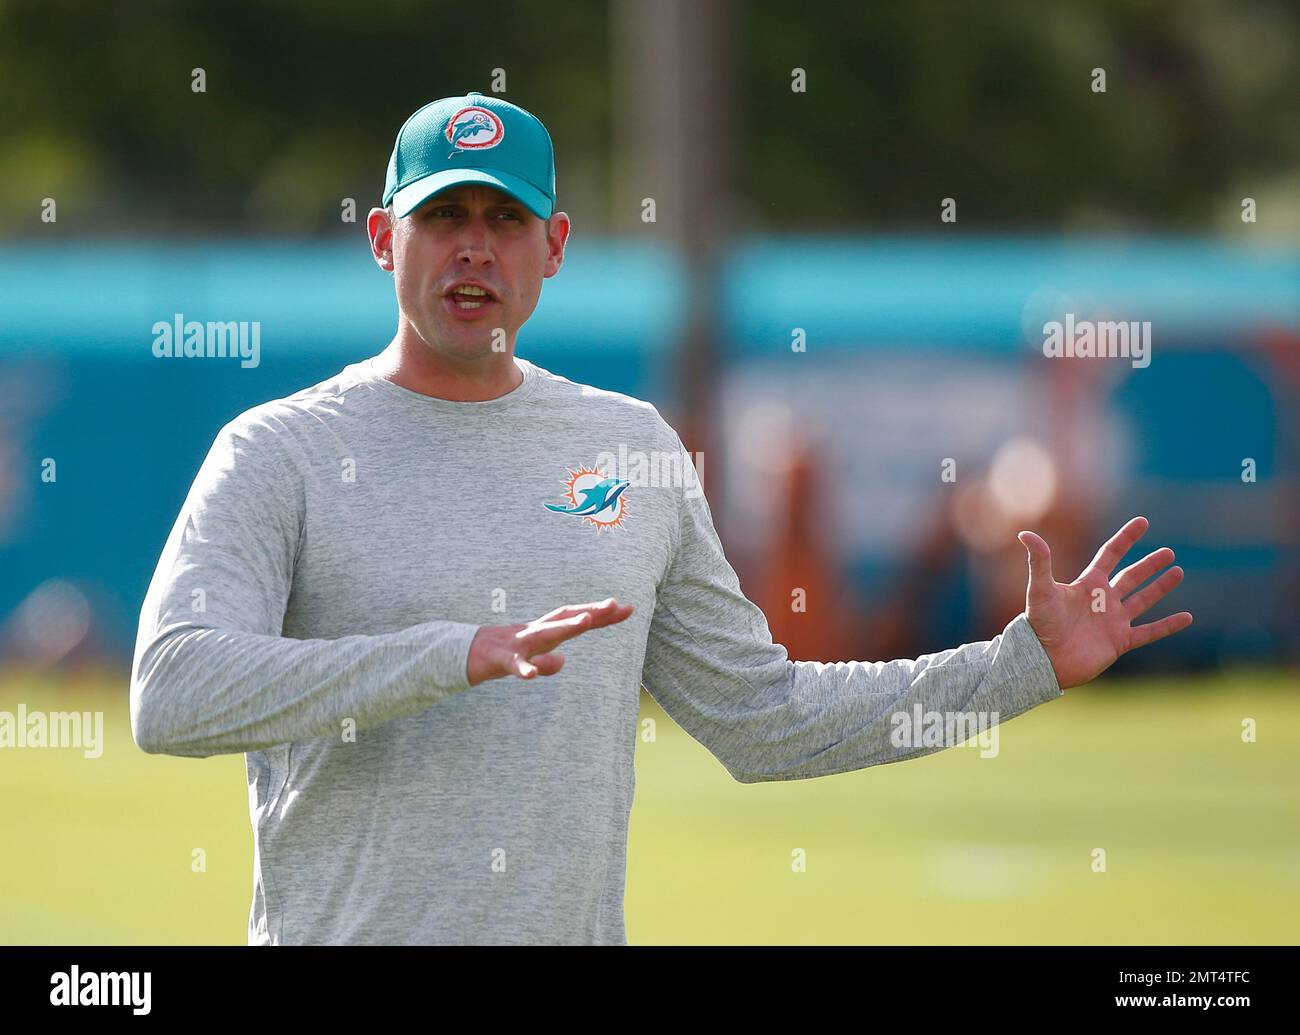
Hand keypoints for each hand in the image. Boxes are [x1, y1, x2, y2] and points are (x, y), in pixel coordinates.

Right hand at [466, 597, 634, 685]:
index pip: (576, 619)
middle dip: (591, 612)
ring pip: (545, 633)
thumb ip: (546, 660)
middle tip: (615, 604)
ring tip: (587, 621)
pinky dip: (524, 670)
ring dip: (566, 626)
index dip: (603, 615)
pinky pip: (514, 666)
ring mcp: (518, 644)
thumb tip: (562, 662)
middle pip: (566, 618)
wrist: (460, 655)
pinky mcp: (501, 659)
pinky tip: (532, 677)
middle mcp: (534, 632)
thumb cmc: (496, 656)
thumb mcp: (526, 660)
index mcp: (543, 633)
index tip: (629, 608)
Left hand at [1017, 516, 1191, 689]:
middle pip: (1131, 577)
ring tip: (1179, 572)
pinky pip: (1149, 632)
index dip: (1126, 538)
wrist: (1044, 660)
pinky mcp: (1120, 641)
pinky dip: (1168, 625)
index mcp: (1087, 584)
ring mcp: (1113, 621)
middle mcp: (1102, 600)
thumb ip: (1039, 561)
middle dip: (1149, 565)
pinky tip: (1187, 617)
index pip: (1110, 554)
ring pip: (1143, 600)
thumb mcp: (1040, 589)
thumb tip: (1025, 533)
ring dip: (1160, 587)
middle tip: (1169, 552)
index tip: (1142, 522)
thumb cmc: (1039, 624)